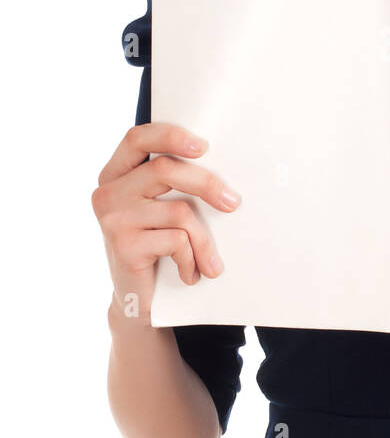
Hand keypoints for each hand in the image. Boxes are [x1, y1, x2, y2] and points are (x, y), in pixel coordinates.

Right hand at [92, 122, 242, 322]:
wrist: (138, 301)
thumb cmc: (156, 247)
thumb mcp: (159, 210)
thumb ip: (171, 184)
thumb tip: (221, 167)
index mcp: (115, 174)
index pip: (137, 138)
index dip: (170, 136)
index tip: (203, 147)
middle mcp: (107, 192)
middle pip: (166, 170)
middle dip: (207, 184)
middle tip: (233, 202)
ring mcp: (112, 218)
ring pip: (179, 211)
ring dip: (204, 240)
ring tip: (211, 261)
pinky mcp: (124, 245)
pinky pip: (177, 240)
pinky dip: (192, 258)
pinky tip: (190, 273)